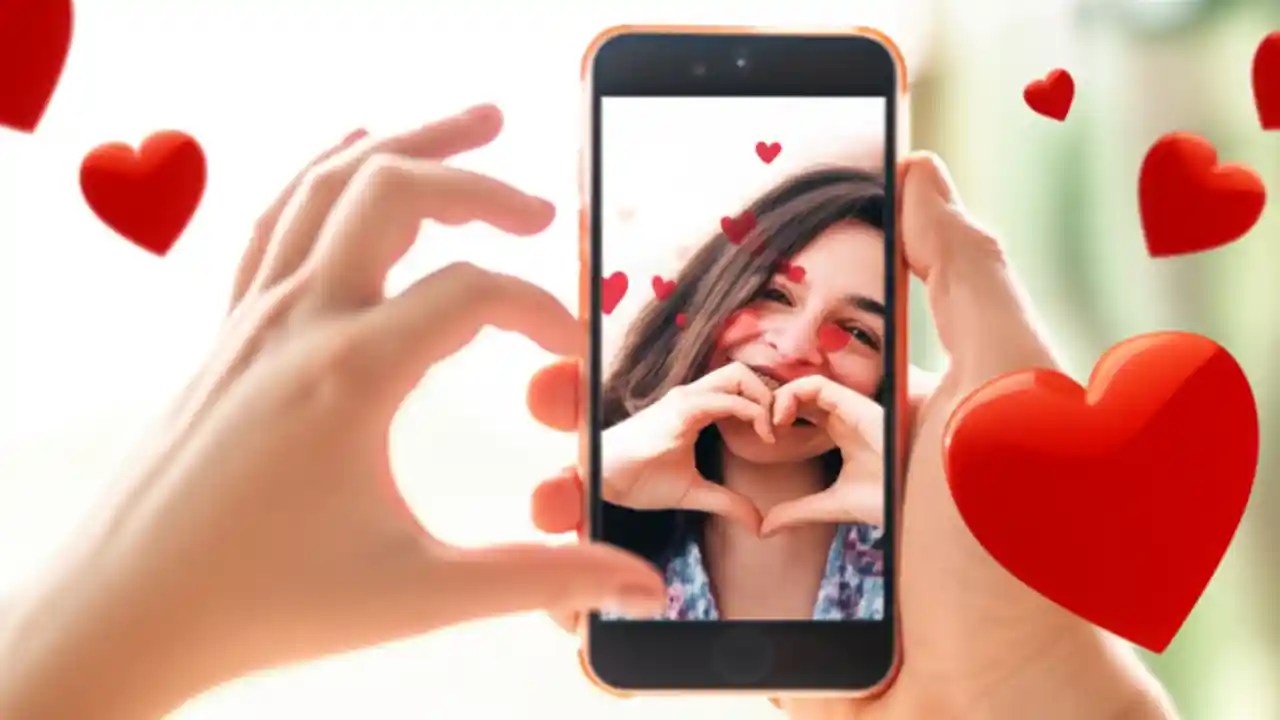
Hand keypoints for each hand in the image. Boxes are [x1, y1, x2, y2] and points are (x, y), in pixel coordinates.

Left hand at [0, 105, 664, 719]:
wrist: (129, 609)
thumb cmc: (262, 604)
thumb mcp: (416, 594)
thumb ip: (538, 577)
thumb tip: (638, 586)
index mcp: (351, 372)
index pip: (474, 292)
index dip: (542, 311)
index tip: (570, 355)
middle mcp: (298, 320)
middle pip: (395, 188)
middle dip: (479, 181)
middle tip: (541, 210)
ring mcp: (254, 316)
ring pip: (328, 183)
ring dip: (406, 145)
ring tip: (472, 127)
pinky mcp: (229, 331)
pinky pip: (276, 220)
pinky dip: (324, 173)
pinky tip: (352, 156)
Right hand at [525, 153, 1174, 719]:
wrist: (1006, 707)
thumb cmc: (1017, 545)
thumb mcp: (1006, 386)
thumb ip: (965, 277)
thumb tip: (917, 169)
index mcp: (851, 416)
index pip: (732, 357)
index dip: (658, 336)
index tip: (592, 307)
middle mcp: (801, 479)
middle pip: (671, 434)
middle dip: (596, 412)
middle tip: (546, 397)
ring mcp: (767, 559)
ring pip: (648, 517)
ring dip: (579, 501)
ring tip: (547, 499)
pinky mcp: (747, 629)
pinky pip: (657, 613)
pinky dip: (594, 601)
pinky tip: (558, 588)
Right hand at [599, 360, 776, 531]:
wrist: (603, 480)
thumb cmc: (638, 480)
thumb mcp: (694, 493)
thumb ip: (727, 502)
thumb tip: (758, 524)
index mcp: (695, 407)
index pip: (739, 388)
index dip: (764, 406)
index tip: (776, 439)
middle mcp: (692, 395)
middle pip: (742, 372)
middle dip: (770, 394)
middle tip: (780, 428)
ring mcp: (686, 399)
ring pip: (739, 376)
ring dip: (765, 399)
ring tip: (773, 432)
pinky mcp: (682, 410)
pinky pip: (727, 399)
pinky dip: (753, 412)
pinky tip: (764, 437)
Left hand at [760, 374, 884, 533]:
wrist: (913, 502)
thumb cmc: (883, 500)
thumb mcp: (829, 505)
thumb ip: (797, 512)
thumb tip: (764, 529)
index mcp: (840, 433)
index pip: (804, 411)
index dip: (779, 419)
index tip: (766, 442)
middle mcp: (844, 416)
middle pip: (803, 395)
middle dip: (775, 405)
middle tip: (762, 429)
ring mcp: (850, 408)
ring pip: (807, 384)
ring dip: (781, 398)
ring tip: (771, 424)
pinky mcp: (855, 404)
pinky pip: (817, 384)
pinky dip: (793, 394)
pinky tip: (781, 419)